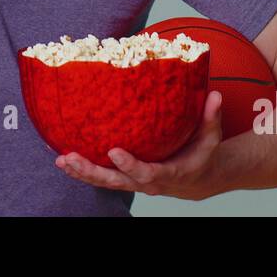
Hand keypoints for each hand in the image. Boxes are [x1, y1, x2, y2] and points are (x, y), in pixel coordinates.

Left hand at [55, 91, 225, 200]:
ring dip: (81, 172)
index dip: (131, 165)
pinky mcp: (124, 178)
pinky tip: (63, 159)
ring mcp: (133, 183)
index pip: (147, 173)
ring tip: (61, 160)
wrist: (199, 179)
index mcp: (169, 173)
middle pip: (117, 181)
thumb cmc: (202, 153)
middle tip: (71, 158)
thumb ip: (211, 116)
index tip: (114, 151)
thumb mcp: (211, 136)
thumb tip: (215, 93)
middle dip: (92, 171)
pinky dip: (82, 170)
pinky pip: (102, 177)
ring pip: (105, 182)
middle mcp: (148, 182)